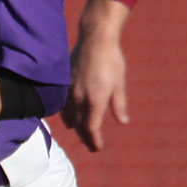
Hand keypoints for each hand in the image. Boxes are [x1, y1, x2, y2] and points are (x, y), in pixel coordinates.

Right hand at [63, 30, 128, 151]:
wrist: (96, 39)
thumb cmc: (111, 60)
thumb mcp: (119, 84)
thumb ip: (119, 105)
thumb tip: (123, 122)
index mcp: (95, 101)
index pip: (91, 129)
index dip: (94, 140)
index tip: (98, 147)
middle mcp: (79, 99)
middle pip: (79, 126)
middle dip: (86, 138)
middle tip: (91, 146)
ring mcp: (69, 91)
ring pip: (69, 117)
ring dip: (75, 128)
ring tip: (81, 133)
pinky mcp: (64, 83)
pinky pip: (62, 105)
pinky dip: (66, 115)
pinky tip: (69, 117)